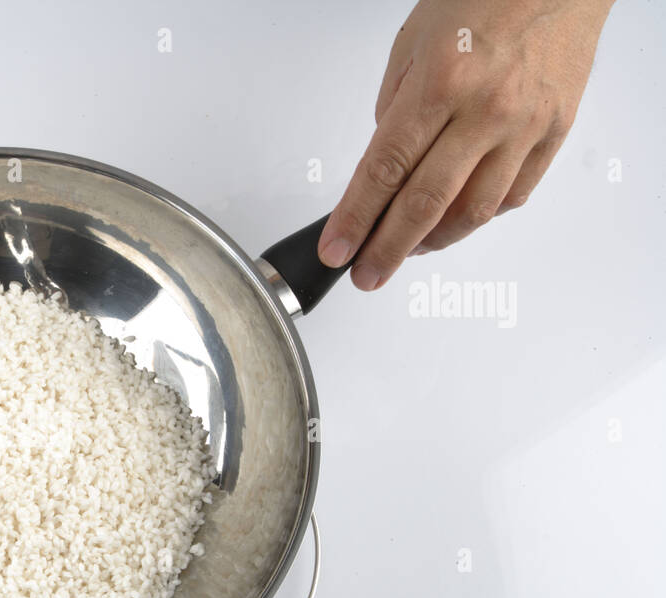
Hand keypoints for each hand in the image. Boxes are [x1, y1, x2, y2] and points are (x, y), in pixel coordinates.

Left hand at [317, 0, 614, 290]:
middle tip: (366, 275)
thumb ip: (393, 112)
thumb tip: (384, 170)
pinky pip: (513, 196)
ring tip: (407, 251)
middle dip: (388, 249)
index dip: (355, 219)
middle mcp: (485, 110)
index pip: (384, 171)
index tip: (337, 249)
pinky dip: (479, 217)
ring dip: (434, 242)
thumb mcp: (411, 46)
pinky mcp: (555, 134)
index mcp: (439, 84)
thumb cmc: (482, 0)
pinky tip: (456, 222)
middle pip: (425, 203)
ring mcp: (524, 126)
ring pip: (473, 212)